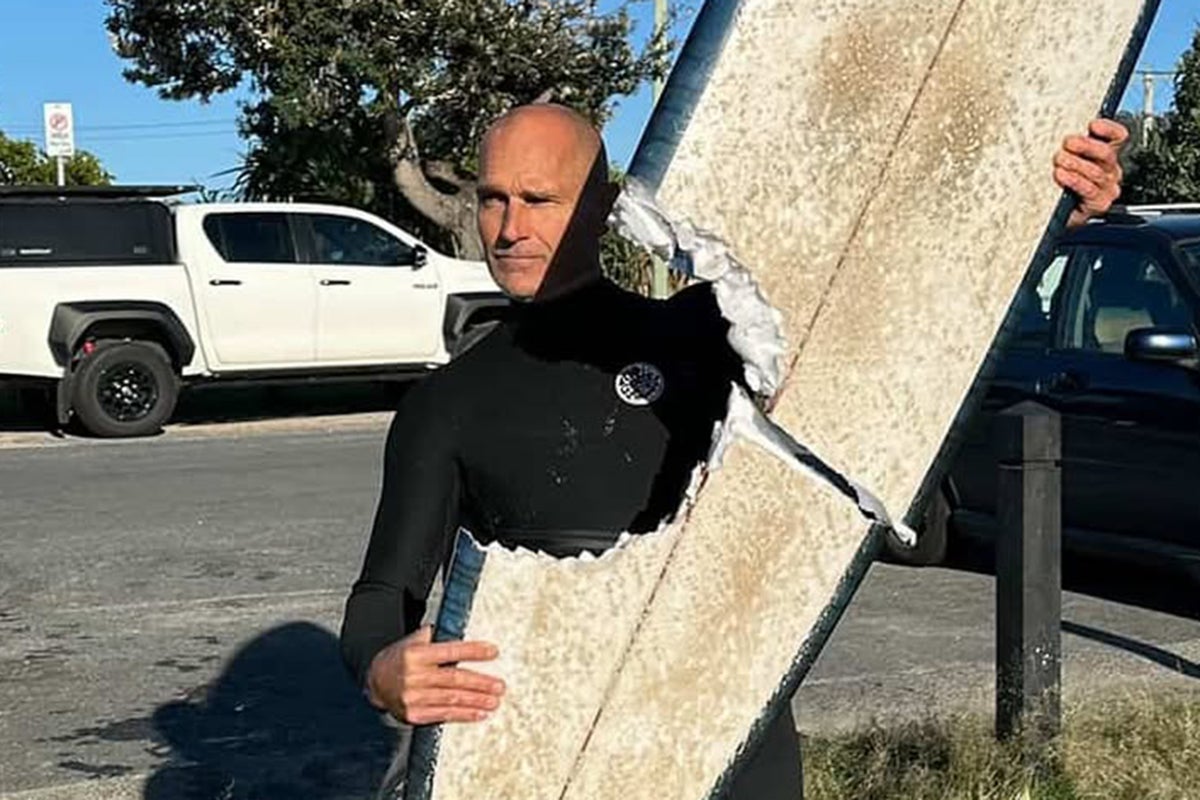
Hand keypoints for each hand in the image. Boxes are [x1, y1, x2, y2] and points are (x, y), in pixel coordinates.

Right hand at [366, 626, 505, 724]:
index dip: (473, 651)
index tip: (493, 652)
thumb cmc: (402, 658)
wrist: (375, 682)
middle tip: (500, 686)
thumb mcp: (413, 641)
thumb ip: (435, 636)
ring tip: (494, 701)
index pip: (449, 651)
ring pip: (451, 699)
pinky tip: (479, 714)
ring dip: (476, 701)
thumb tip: (460, 624)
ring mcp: (413, 697)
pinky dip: (463, 715)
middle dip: (480, 683)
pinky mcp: (413, 715)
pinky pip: (443, 715)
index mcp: (416, 654)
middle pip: (454, 679)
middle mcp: (413, 676)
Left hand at [1054, 118, 1128, 227]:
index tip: (1092, 125)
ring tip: (1058, 161)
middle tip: (1066, 144)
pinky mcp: (1099, 204)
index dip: (1108, 129)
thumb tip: (1058, 128)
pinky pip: (1089, 189)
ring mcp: (1107, 188)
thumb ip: (1068, 146)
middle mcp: (1110, 171)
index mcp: (1105, 157)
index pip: (1118, 137)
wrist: (1058, 216)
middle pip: (1106, 153)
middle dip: (1085, 145)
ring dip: (1074, 164)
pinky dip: (1073, 180)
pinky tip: (1061, 175)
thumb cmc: (1060, 185)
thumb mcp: (1065, 160)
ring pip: (1096, 171)